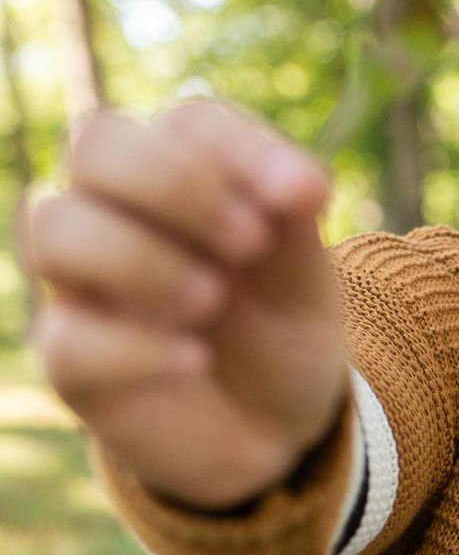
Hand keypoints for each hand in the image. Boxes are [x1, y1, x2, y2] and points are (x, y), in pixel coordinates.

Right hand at [22, 100, 347, 509]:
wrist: (272, 430)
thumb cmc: (278, 332)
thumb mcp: (305, 282)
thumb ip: (296, 226)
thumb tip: (303, 183)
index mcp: (182, 174)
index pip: (189, 124)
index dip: (242, 151)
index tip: (305, 196)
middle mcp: (116, 212)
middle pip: (95, 144)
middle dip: (174, 184)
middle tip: (249, 243)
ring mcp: (85, 283)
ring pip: (56, 225)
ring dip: (141, 258)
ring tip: (211, 301)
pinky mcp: (71, 360)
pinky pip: (69, 338)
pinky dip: (137, 347)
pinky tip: (194, 361)